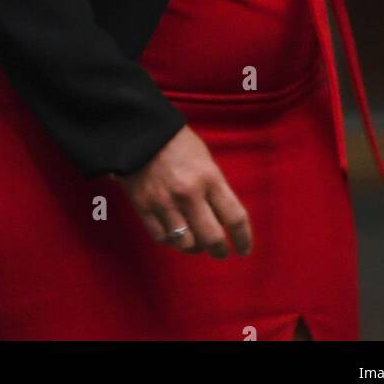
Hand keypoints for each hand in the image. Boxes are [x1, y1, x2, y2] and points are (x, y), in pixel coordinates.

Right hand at [110, 125, 252, 257]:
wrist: (140, 130)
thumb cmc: (178, 143)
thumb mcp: (205, 160)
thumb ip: (215, 188)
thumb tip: (223, 218)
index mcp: (209, 178)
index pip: (234, 217)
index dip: (243, 239)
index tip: (244, 249)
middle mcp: (189, 194)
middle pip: (212, 238)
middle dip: (220, 250)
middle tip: (221, 252)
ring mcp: (165, 203)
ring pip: (186, 244)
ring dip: (194, 248)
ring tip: (196, 244)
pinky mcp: (144, 207)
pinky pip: (162, 238)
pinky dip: (171, 241)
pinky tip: (175, 236)